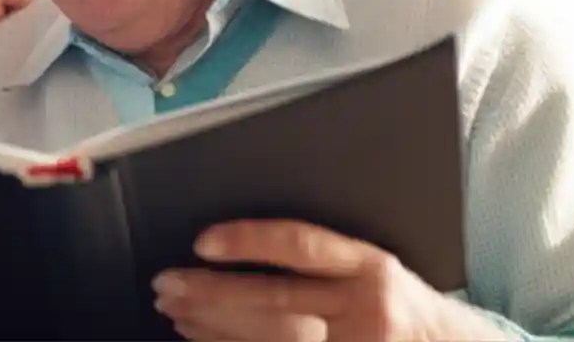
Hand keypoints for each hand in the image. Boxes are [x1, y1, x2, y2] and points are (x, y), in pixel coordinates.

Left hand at [152, 220, 508, 341]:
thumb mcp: (377, 273)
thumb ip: (324, 259)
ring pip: (271, 340)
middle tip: (167, 283)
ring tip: (177, 312)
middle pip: (275, 299)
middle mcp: (368, 311)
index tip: (202, 241)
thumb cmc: (406, 311)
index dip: (248, 241)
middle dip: (213, 292)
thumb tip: (241, 246)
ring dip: (214, 328)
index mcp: (374, 268)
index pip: (301, 246)